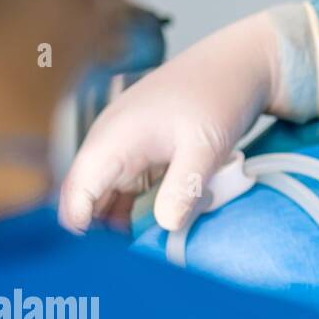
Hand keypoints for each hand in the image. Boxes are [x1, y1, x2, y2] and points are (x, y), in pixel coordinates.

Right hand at [59, 9, 298, 232]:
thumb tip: (165, 226)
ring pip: (117, 197)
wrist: (242, 62)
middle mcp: (111, 144)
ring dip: (138, 218)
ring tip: (171, 230)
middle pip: (93, 201)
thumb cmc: (220, 93)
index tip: (113, 256)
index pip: (76, 194)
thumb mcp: (207, 145)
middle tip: (150, 251)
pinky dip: (154, 202)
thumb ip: (184, 187)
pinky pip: (138, 187)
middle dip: (114, 230)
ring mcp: (128, 147)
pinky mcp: (147, 151)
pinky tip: (182, 209)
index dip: (85, 229)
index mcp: (113, 139)